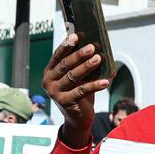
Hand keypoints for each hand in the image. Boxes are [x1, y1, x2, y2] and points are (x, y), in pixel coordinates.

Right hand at [43, 33, 110, 149]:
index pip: (57, 56)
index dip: (66, 45)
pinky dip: (95, 85)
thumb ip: (78, 64)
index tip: (76, 36)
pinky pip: (82, 91)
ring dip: (87, 67)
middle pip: (65, 65)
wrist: (77, 118)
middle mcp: (49, 82)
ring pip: (73, 77)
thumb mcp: (77, 77)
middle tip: (92, 47)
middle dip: (79, 55)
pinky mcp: (65, 103)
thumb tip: (91, 45)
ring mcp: (55, 93)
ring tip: (99, 59)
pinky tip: (105, 81)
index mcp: (49, 72)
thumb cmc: (78, 92)